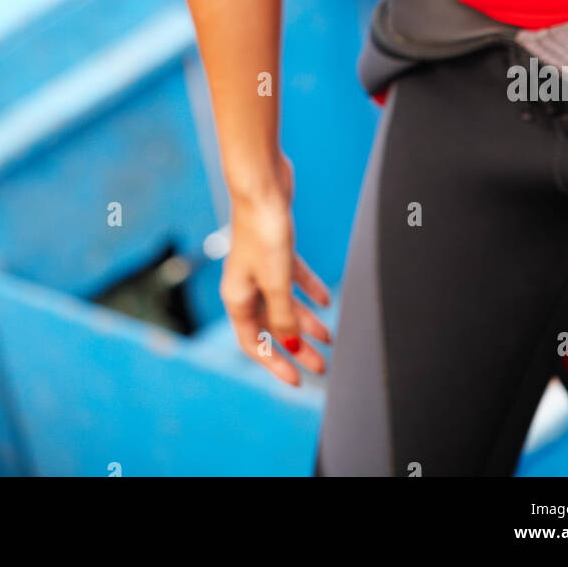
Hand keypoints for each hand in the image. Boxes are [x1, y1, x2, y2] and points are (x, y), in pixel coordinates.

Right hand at [220, 157, 331, 386]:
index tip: (297, 382)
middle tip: (322, 366)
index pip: (254, 344)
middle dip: (298, 348)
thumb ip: (284, 317)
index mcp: (238, 298)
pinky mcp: (275, 249)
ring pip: (284, 303)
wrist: (262, 186)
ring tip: (329, 337)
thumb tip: (292, 348)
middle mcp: (246, 285)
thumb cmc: (264, 232)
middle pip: (273, 326)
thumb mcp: (277, 282)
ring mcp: (260, 266)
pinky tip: (326, 299)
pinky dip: (308, 289)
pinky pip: (292, 278)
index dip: (275, 365)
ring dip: (306, 321)